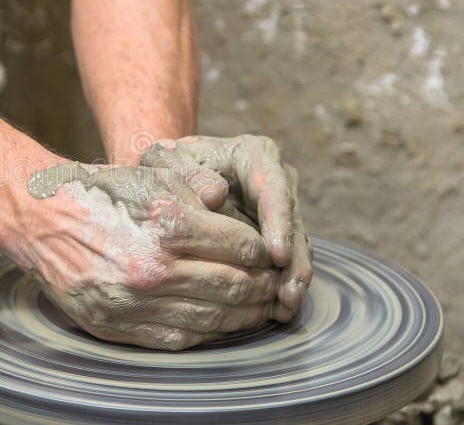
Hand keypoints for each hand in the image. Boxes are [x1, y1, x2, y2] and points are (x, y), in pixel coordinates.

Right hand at [15, 162, 282, 349]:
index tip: (273, 256)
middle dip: (263, 288)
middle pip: (234, 287)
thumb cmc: (103, 193)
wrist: (42, 218)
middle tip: (275, 286)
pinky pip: (178, 338)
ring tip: (258, 310)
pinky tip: (221, 324)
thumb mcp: (155, 177)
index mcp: (169, 226)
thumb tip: (241, 211)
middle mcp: (155, 268)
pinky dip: (208, 334)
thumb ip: (203, 191)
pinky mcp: (117, 325)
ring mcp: (135, 303)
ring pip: (211, 319)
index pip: (242, 248)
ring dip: (244, 316)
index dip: (266, 254)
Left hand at [139, 135, 312, 313]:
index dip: (278, 223)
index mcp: (254, 154)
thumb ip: (186, 174)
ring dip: (293, 276)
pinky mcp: (276, 230)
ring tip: (285, 307)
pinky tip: (278, 309)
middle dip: (293, 259)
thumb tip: (216, 195)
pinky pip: (287, 256)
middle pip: (292, 220)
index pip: (273, 187)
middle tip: (288, 293)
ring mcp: (279, 205)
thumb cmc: (167, 166)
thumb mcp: (167, 163)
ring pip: (296, 242)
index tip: (276, 254)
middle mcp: (275, 177)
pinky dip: (283, 282)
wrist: (170, 174)